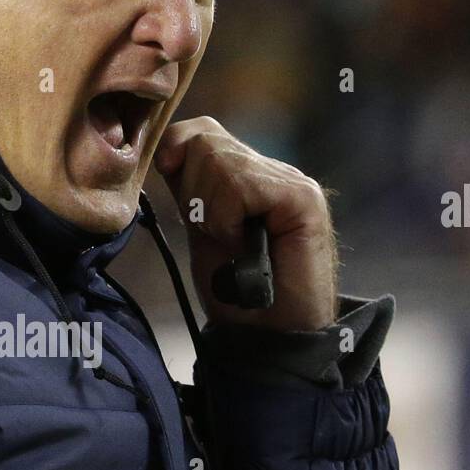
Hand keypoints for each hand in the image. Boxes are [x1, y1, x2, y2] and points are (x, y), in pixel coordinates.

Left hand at [153, 118, 338, 331]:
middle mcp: (272, 171)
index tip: (183, 205)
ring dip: (211, 212)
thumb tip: (167, 150)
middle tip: (217, 236)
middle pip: (204, 140)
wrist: (268, 337)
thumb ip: (191, 190)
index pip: (201, 131)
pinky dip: (227, 220)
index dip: (177, 155)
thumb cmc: (236, 294)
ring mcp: (290, 181)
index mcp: (247, 175)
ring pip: (217, 158)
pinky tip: (244, 245)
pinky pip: (239, 184)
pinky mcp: (303, 197)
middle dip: (193, 195)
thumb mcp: (202, 231)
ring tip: (233, 243)